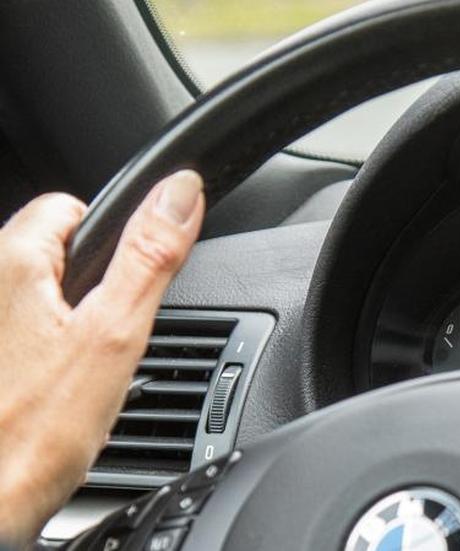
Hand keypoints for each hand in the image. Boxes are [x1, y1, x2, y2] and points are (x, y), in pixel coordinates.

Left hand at [0, 171, 203, 547]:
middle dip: (90, 296)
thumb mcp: (114, 336)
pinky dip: (40, 360)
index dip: (113, 247)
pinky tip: (46, 397)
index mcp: (9, 260)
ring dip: (65, 331)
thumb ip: (150, 256)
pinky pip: (22, 338)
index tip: (120, 293)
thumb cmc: (29, 435)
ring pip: (41, 303)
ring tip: (70, 380)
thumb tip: (181, 191)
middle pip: (57, 259)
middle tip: (98, 348)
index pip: (72, 208)